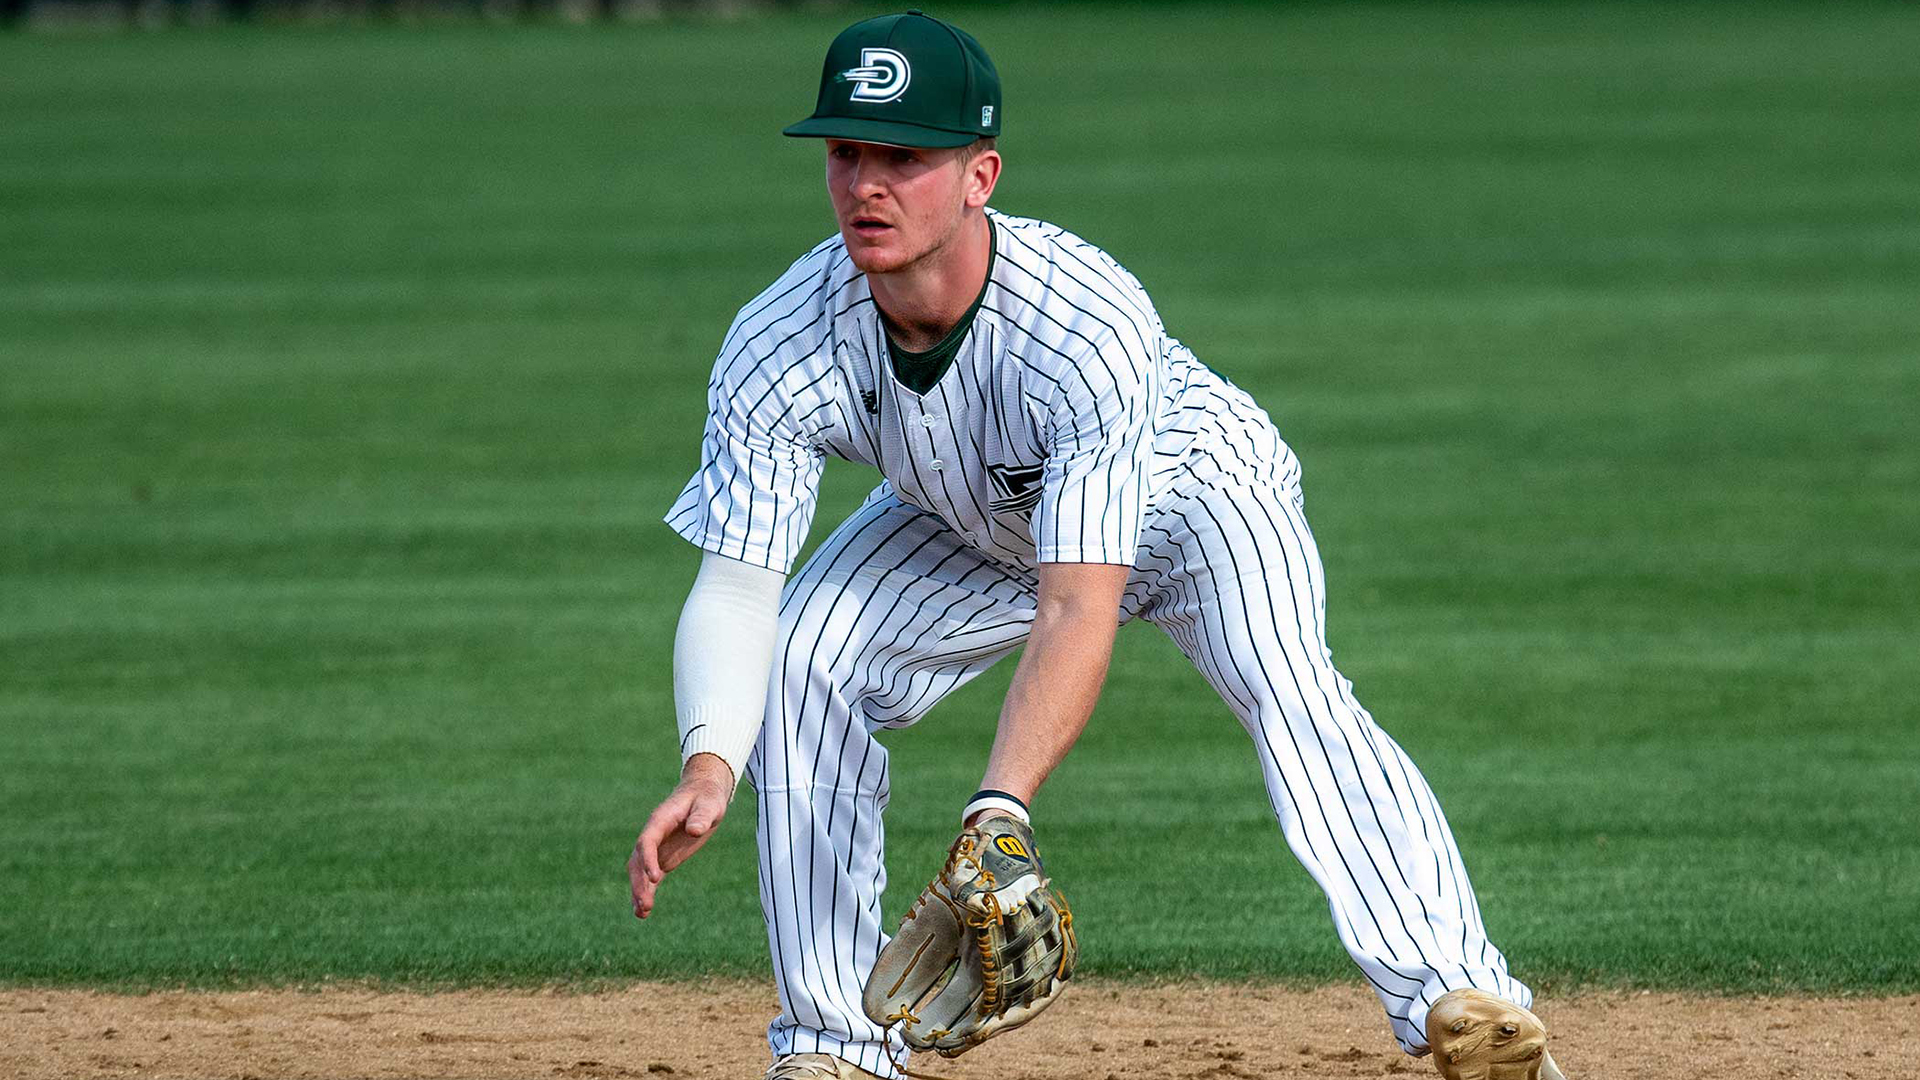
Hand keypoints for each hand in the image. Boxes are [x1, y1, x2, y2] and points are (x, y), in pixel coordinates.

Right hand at [628, 753, 733, 918]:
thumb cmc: (707, 797)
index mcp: (661, 820)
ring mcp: (656, 848)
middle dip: (640, 882)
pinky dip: (646, 892)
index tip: (656, 878)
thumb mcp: (710, 804)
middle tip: (646, 904)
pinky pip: (650, 876)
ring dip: (638, 891)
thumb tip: (695, 830)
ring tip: (641, 914)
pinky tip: (643, 912)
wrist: (703, 793)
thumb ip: (701, 816)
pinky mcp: (663, 858)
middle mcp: (653, 835)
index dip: (648, 859)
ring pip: (639, 871)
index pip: (647, 841)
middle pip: (638, 860)